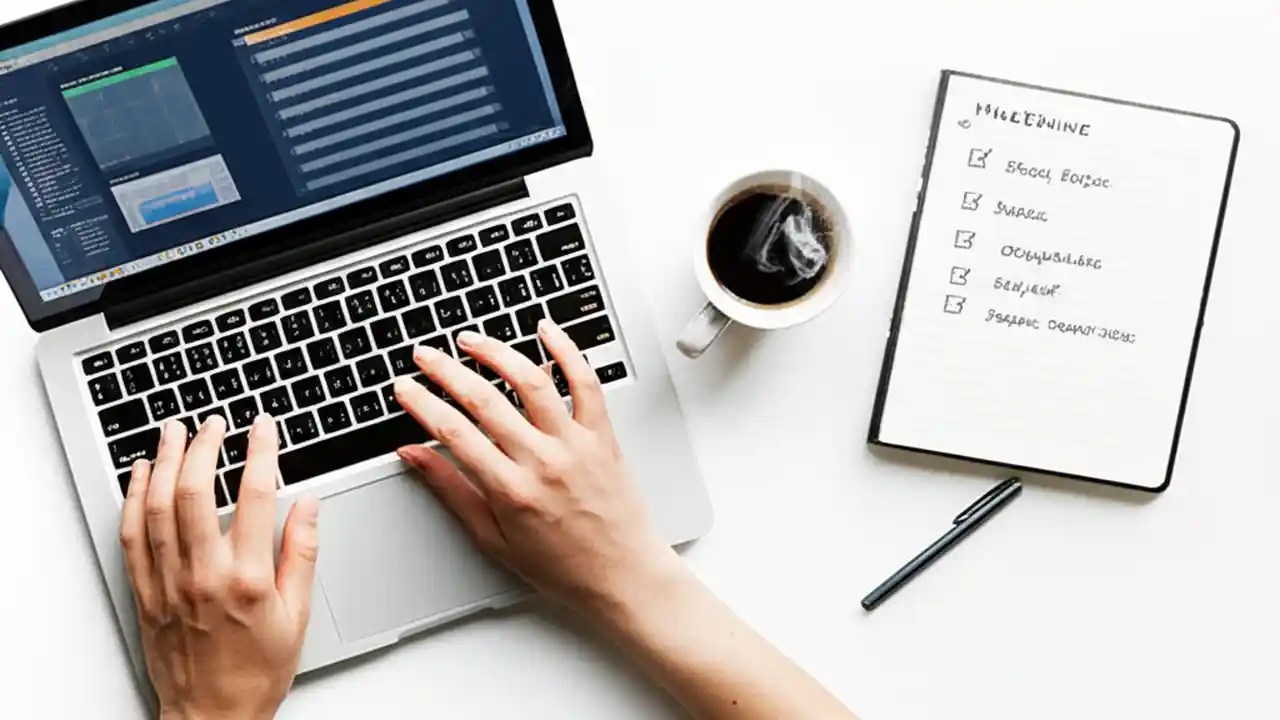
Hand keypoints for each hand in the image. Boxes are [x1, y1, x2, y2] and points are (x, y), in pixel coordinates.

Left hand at [119, 415, 318, 719]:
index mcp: (248, 578)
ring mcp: (169, 582)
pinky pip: (132, 535)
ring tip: (174, 432)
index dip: (260, 451)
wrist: (213, 714)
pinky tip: (142, 475)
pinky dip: (133, 498)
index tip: (263, 427)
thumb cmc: (258, 671)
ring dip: (165, 461)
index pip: (255, 495)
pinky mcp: (146, 592)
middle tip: (214, 422)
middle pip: (194, 491)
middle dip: (204, 446)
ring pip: (157, 506)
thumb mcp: (299, 613)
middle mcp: (204, 575)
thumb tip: (309, 505)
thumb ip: (303, 553)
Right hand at [394, 321, 684, 617]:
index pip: (454, 432)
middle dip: (446, 371)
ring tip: (471, 341)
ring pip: (531, 381)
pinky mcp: (603, 435)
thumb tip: (414, 456)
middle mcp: (543, 461)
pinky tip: (546, 330)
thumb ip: (451, 491)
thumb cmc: (562, 566)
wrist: (623, 574)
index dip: (422, 404)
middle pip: (484, 400)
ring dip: (496, 353)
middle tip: (425, 355)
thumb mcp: (493, 539)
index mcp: (511, 491)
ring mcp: (576, 444)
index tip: (405, 387)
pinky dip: (567, 350)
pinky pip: (586, 382)